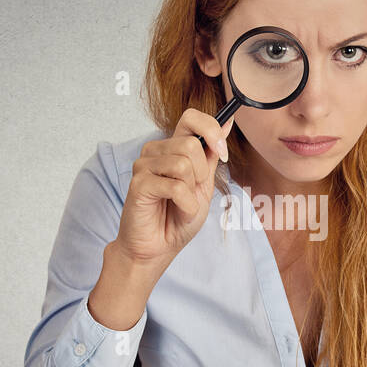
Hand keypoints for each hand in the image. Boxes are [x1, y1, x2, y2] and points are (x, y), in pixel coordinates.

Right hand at [113, 109, 235, 269]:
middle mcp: (156, 151)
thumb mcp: (204, 184)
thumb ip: (212, 154)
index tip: (223, 153)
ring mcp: (144, 165)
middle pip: (191, 144)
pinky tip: (178, 212)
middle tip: (192, 193)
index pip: (191, 117)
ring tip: (181, 204)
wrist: (159, 248)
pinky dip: (185, 205)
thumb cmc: (178, 218)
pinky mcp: (138, 183)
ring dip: (191, 192)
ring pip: (183, 164)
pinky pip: (175, 186)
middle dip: (202, 174)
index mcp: (173, 147)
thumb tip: (228, 121)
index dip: (211, 130)